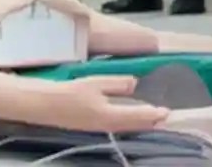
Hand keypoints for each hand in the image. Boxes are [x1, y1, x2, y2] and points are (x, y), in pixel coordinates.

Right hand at [50, 75, 170, 132]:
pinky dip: (129, 122)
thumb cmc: (69, 92)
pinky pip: (118, 126)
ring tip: (153, 116)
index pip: (139, 116)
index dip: (154, 114)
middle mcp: (108, 126)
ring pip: (127, 127)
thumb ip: (117, 84)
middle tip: (165, 116)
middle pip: (135, 126)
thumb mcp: (95, 83)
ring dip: (141, 122)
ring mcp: (99, 128)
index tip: (167, 111)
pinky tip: (130, 116)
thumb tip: (136, 84)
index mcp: (110, 116)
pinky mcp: (93, 126)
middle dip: (150, 121)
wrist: (44, 105)